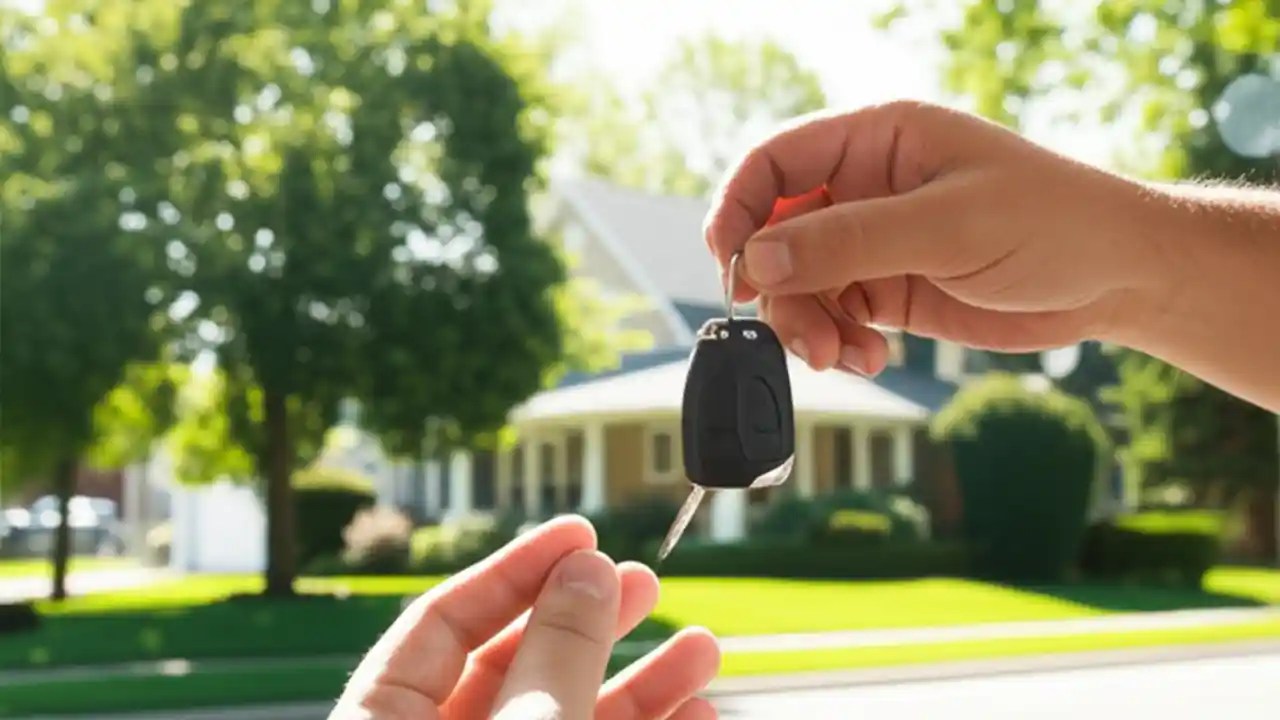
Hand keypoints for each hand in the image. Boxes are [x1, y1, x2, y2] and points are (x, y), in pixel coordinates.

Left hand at [330, 516, 720, 719]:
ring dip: (640, 684)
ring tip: (703, 649)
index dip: (514, 569)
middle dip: (590, 623)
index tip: (580, 532)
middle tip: (642, 582)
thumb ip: (556, 654)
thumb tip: (583, 566)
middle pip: (515, 667)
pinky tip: (696, 713)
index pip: (441, 622)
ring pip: (567, 717)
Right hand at [704, 101, 1167, 375]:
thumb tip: (759, 260)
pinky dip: (838, 344)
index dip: (740, 207)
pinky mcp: (890, 290)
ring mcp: (875, 243)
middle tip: (803, 337)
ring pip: (801, 284)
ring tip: (840, 356)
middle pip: (779, 234)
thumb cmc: (1053, 223)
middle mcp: (866, 188)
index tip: (730, 263)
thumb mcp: (949, 225)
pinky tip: (870, 359)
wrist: (1119, 279)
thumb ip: (850, 240)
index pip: (776, 163)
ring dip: (808, 325)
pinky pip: (835, 317)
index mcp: (877, 141)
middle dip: (781, 289)